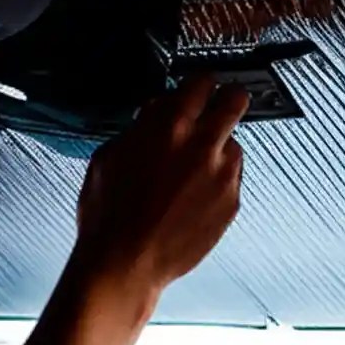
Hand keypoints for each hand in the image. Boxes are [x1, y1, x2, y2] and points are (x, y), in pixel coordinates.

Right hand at [73, 76, 248, 294]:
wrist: (125, 262)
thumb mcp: (109, 156)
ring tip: (193, 169)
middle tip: (218, 107)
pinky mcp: (231, 203)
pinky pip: (232, 179)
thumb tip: (158, 111)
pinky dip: (217, 182)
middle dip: (227, 99)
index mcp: (169, 126)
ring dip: (218, 149)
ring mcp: (222, 175)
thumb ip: (141, 126)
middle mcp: (203, 145)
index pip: (202, 81)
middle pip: (236, 100)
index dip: (199, 83)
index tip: (199, 87)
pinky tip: (192, 197)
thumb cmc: (110, 215)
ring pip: (235, 144)